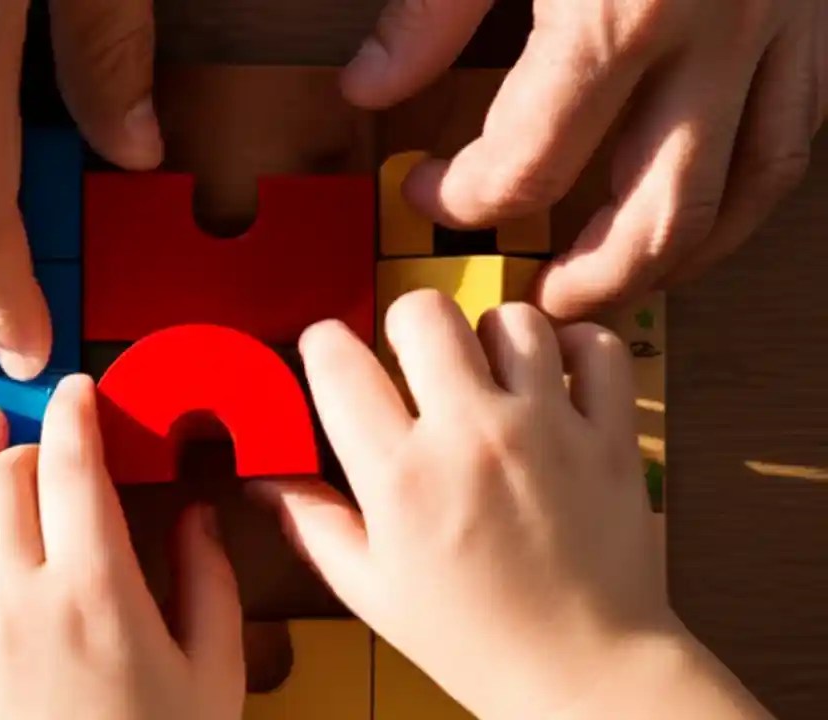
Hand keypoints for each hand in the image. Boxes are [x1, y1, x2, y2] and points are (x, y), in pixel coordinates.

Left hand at [0, 376, 242, 719]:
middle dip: (20, 439)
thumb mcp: (215, 674)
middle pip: (0, 484)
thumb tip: (199, 517)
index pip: (73, 468)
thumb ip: (210, 583)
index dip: (76, 415)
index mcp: (96, 596)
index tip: (80, 393)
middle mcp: (18, 607)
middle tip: (37, 429)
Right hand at [255, 290, 769, 718]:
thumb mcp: (370, 589)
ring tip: (492, 378)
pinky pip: (596, 347)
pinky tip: (558, 382)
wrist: (582, 675)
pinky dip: (576, 351)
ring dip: (492, 339)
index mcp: (399, 476)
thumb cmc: (470, 638)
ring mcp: (547, 428)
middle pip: (423, 311)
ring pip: (510, 318)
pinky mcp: (609, 434)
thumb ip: (312, 522)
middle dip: (407, 325)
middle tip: (415, 360)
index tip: (331, 354)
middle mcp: (469, 435)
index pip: (338, 362)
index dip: (324, 345)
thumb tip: (264, 477)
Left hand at [346, 0, 827, 316]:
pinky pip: (792, 139)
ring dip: (675, 261)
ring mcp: (777, 31)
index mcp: (617, 9)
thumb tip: (371, 87)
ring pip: (741, 198)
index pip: (528, 164)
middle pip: (653, 216)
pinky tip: (700, 212)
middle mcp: (710, 35)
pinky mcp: (813, 20)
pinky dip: (744, 197)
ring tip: (612, 284)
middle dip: (585, 277)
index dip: (465, 199)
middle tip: (532, 295)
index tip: (428, 192)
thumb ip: (429, 10)